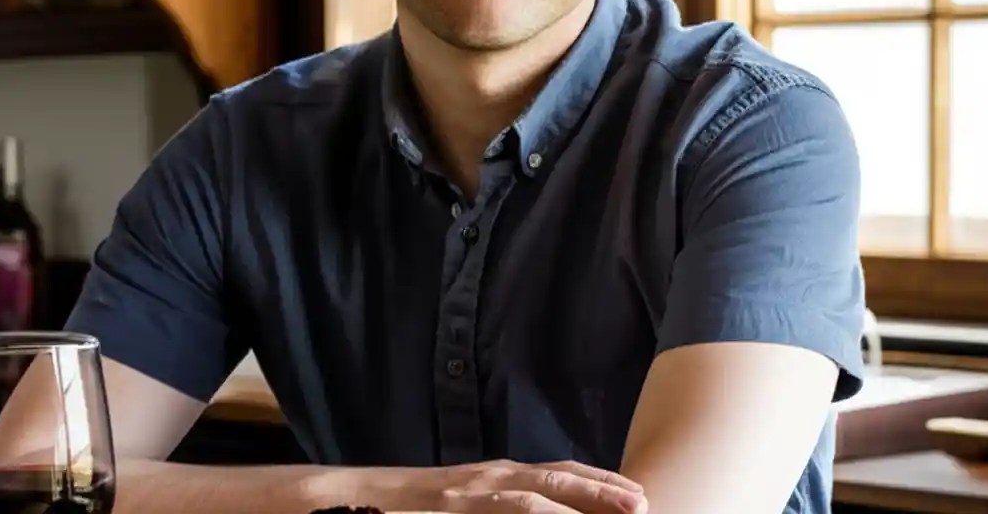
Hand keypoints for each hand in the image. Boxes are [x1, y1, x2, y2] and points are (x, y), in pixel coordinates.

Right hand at [340, 459, 647, 513]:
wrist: (340, 502)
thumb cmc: (405, 509)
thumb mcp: (460, 504)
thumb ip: (496, 505)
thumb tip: (535, 511)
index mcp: (492, 480)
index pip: (554, 477)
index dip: (598, 485)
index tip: (636, 494)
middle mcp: (485, 480)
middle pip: (556, 481)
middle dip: (604, 492)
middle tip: (647, 502)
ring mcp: (465, 495)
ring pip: (533, 497)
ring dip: (580, 501)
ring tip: (622, 510)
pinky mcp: (448, 507)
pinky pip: (503, 511)